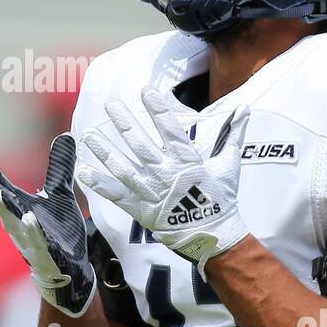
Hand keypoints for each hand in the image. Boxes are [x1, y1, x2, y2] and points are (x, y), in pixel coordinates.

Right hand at [0, 134, 94, 315]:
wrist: (70, 268)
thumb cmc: (58, 230)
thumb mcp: (61, 194)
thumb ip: (59, 167)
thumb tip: (65, 135)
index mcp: (17, 205)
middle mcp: (16, 221)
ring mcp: (27, 238)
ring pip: (11, 222)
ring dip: (2, 208)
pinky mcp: (44, 253)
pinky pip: (36, 241)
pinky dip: (32, 230)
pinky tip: (29, 218)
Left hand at [78, 87, 250, 276]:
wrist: (212, 236)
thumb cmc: (220, 199)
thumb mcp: (230, 165)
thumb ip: (233, 135)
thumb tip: (244, 109)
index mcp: (188, 161)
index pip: (171, 130)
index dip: (158, 109)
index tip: (145, 90)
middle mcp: (166, 174)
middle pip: (140, 145)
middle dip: (124, 123)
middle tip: (110, 104)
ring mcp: (151, 192)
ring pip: (123, 167)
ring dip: (104, 150)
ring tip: (88, 134)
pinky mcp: (140, 209)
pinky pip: (116, 195)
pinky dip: (99, 184)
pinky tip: (83, 171)